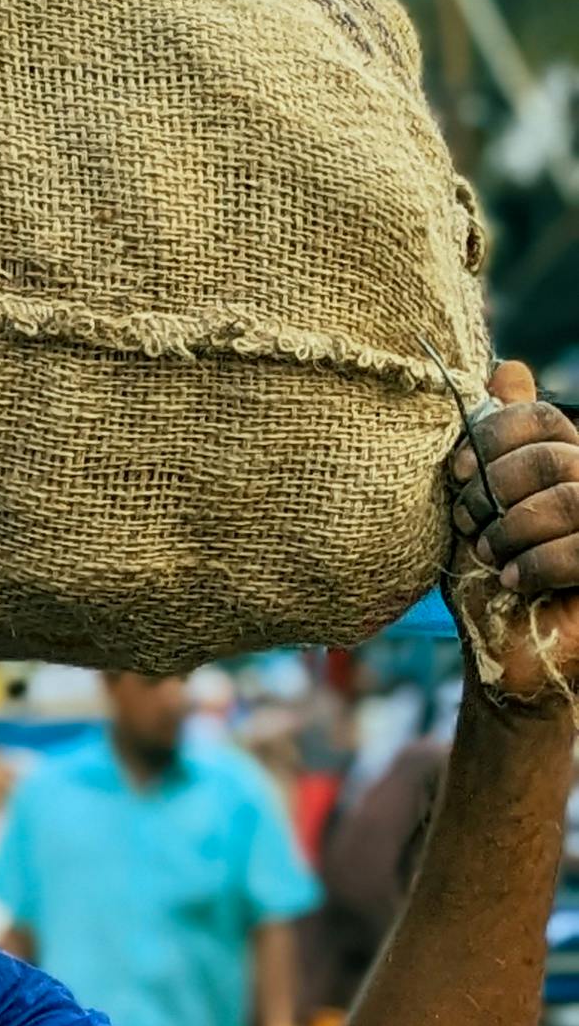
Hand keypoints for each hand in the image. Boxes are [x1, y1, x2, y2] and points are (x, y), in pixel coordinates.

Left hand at [449, 359, 578, 707]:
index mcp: (565, 462)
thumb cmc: (488, 581)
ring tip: (491, 557)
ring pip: (569, 496)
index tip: (457, 473)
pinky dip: (538, 563)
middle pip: (553, 452)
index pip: (541, 419)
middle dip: (497, 488)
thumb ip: (493, 446)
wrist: (504, 655)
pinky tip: (515, 582)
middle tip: (470, 524)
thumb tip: (509, 370)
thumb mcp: (477, 506)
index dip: (494, 438)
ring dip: (514, 529)